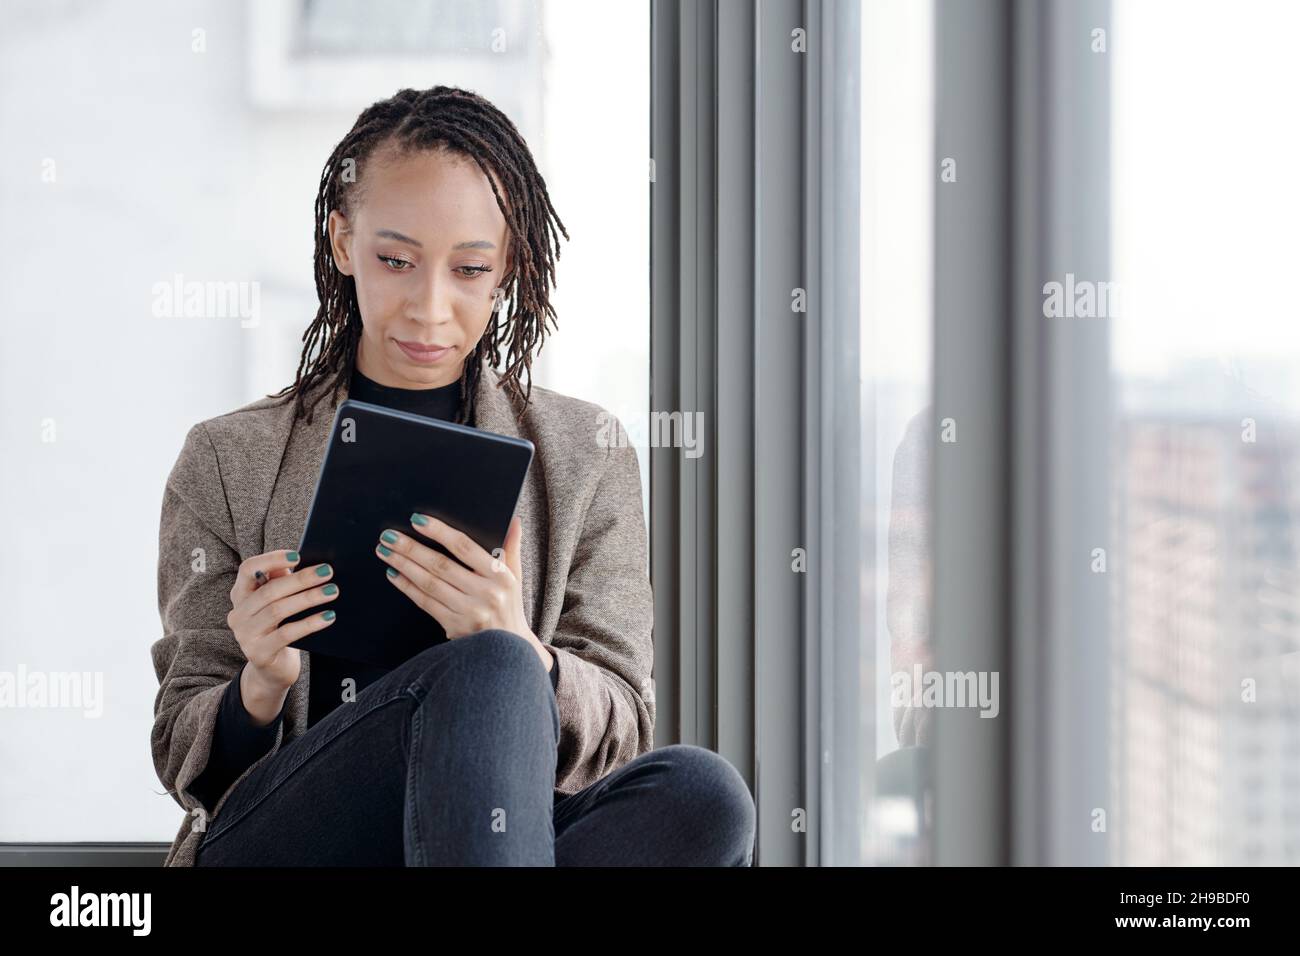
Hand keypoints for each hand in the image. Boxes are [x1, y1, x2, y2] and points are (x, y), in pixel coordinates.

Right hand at [226, 549, 339, 719]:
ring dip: (308, 598)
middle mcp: (238, 613)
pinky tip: (328, 616)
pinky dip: (309, 623)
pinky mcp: (259, 653)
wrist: (271, 670)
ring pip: (278, 611)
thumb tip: (305, 559)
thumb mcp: (277, 603)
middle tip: (328, 571)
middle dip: (301, 579)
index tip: (298, 555)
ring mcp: (245, 635)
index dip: (272, 559)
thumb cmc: (278, 628)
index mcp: (240, 595)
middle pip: (270, 590)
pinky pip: (287, 634)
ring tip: (333, 591)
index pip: (248, 569)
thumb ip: (282, 580)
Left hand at [375, 513, 549, 670]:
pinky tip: (394, 575)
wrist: (509, 648)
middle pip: (440, 565)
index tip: (417, 520)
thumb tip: (514, 520)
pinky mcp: (454, 627)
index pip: (464, 547)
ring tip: (385, 551)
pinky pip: (425, 603)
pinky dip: (407, 588)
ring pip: (429, 584)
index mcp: (500, 576)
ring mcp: (469, 612)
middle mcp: (486, 593)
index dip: (439, 532)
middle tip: (389, 535)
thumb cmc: (509, 606)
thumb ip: (512, 547)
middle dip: (411, 548)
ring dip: (404, 565)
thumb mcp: (515, 576)